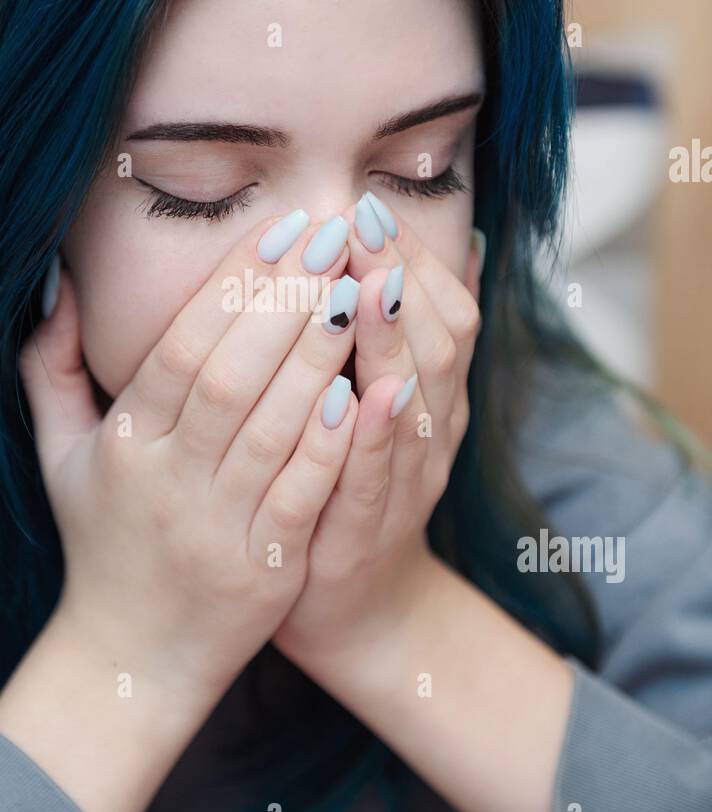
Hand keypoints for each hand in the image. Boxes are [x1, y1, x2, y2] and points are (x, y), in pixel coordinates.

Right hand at [19, 211, 362, 704]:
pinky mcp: (263, 570)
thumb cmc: (102, 540)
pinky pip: (300, 497)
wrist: (129, 658)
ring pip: (270, 429)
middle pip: (229, 378)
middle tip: (331, 239)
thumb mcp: (60, 454)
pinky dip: (329, 446)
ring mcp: (215, 528)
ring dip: (317, 357)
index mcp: (123, 444)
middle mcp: (167, 481)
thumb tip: (57, 283)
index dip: (232, 286)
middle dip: (283, 302)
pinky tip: (365, 391)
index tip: (279, 230)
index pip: (181, 349)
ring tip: (357, 292)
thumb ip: (51, 366)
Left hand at [272, 202, 482, 671]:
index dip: (410, 256)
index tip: (367, 204)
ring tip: (373, 287)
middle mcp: (434, 429)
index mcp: (434, 394)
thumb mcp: (382, 402)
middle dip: (401, 277)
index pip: (443, 307)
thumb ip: (403, 331)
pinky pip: (380, 478)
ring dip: (396, 342)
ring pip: (417, 401)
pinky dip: (377, 435)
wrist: (354, 606)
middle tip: (364, 223)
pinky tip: (365, 396)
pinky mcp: (371, 530)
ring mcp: (409, 481)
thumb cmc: (351, 485)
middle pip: (437, 340)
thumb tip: (459, 245)